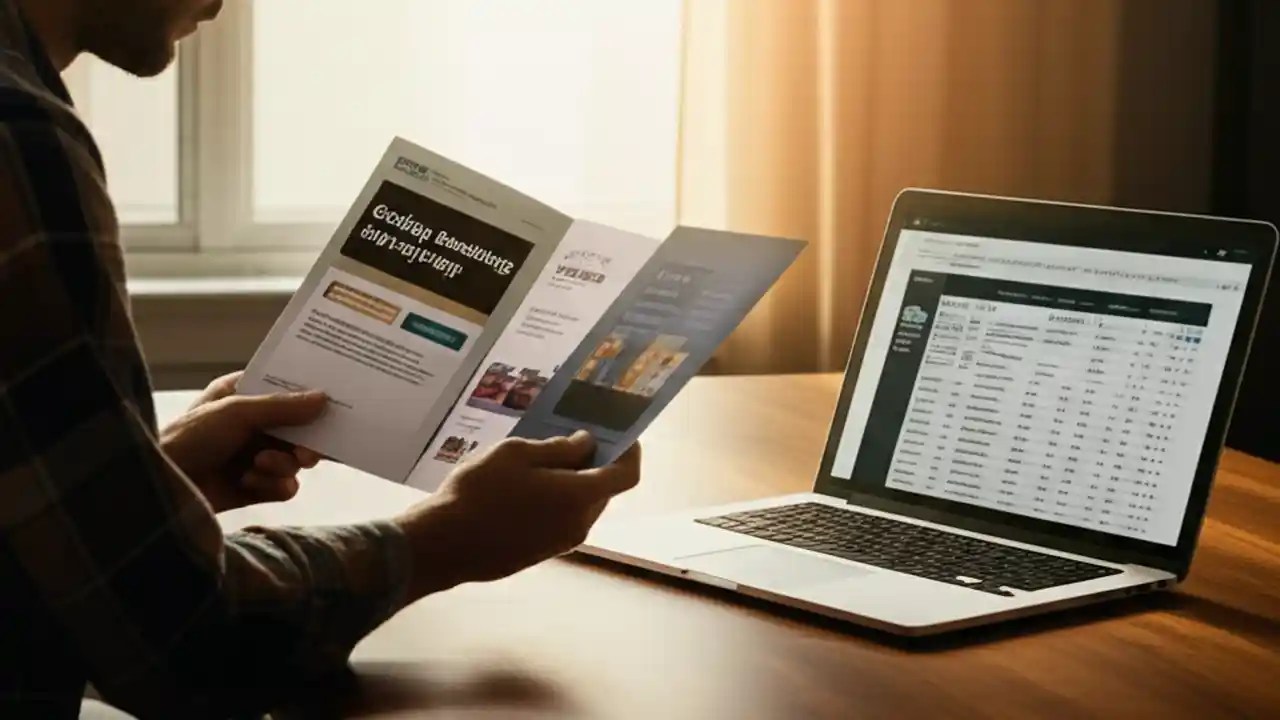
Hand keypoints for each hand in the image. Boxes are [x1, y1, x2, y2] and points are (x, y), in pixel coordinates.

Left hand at [161, 372, 327, 512]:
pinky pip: (285, 486)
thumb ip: (283, 406)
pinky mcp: (253, 487)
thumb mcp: (237, 413)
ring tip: (258, 466)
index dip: (310, 398)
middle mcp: (250, 424)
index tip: (333, 404)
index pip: (286, 391)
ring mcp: (252, 457)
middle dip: (303, 442)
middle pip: (299, 430)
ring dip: (281, 466)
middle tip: (308, 452)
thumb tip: (325, 398)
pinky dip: (271, 486)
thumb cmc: (189, 439)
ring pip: (295, 461)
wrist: (158, 490)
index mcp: (241, 395)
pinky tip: (247, 483)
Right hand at [395, 432, 640, 597]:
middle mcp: (579, 524)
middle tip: (572, 440)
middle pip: (604, 490)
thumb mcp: (517, 454)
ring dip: (574, 483)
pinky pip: (563, 521)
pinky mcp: (542, 554)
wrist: (443, 544)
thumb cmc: (480, 491)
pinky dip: (558, 501)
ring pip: (582, 506)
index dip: (630, 452)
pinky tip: (528, 488)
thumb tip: (586, 445)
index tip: (622, 434)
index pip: (626, 475)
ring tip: (542, 462)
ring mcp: (561, 543)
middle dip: (597, 464)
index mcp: (580, 496)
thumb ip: (559, 449)